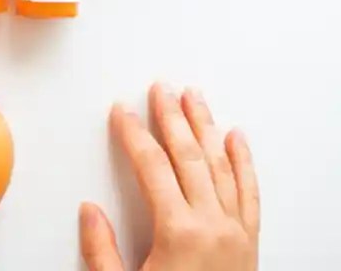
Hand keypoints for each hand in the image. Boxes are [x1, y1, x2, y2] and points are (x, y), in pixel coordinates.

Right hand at [80, 86, 258, 270]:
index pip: (152, 167)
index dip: (133, 134)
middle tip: (161, 89)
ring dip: (205, 126)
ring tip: (195, 98)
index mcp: (179, 233)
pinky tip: (236, 137)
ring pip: (221, 164)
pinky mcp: (250, 242)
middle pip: (189, 155)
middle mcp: (212, 226)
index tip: (123, 112)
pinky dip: (242, 160)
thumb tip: (90, 213)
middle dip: (172, 117)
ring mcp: (235, 232)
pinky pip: (249, 191)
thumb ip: (102, 251)